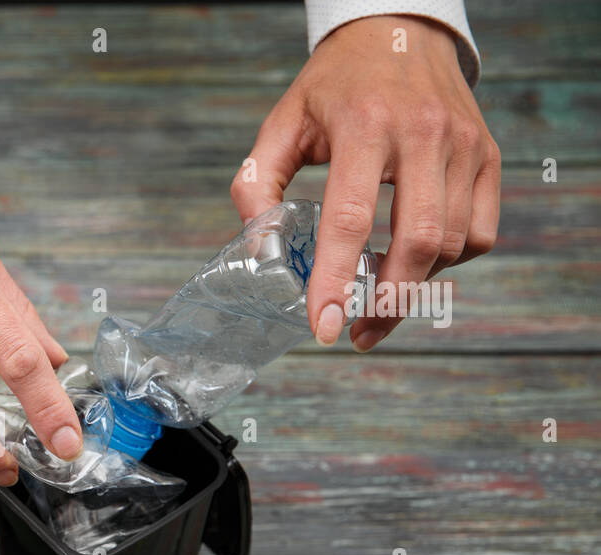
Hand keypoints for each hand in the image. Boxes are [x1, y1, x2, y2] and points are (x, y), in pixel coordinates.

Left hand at [231, 15, 500, 350]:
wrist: (398, 32)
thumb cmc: (333, 87)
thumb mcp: (281, 123)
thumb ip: (257, 185)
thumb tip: (260, 249)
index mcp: (363, 125)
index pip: (350, 219)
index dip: (335, 281)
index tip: (323, 327)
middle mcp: (422, 133)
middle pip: (417, 242)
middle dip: (387, 301)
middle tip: (357, 332)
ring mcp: (464, 145)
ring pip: (452, 244)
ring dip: (414, 286)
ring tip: (378, 299)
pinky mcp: (488, 156)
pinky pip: (480, 233)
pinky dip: (449, 262)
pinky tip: (415, 263)